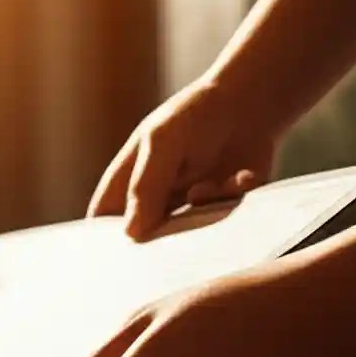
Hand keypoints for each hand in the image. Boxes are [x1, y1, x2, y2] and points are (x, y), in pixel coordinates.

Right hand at [90, 78, 279, 238]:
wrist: (252, 100)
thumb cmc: (195, 114)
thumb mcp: (162, 144)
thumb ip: (146, 188)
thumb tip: (131, 234)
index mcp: (128, 180)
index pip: (104, 217)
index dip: (103, 239)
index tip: (115, 256)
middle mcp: (157, 196)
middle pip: (145, 232)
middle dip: (159, 238)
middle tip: (171, 240)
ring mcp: (190, 203)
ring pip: (188, 230)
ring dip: (201, 215)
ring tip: (209, 185)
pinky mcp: (224, 204)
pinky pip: (226, 217)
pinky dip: (234, 197)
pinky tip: (242, 176)